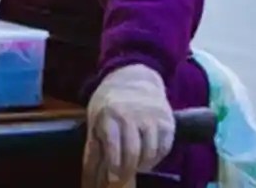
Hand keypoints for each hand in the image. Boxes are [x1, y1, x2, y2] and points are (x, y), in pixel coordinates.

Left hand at [82, 64, 175, 187]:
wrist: (134, 78)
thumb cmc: (110, 103)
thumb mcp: (95, 120)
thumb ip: (93, 148)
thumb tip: (88, 176)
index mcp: (109, 115)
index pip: (113, 147)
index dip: (113, 166)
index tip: (113, 179)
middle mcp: (132, 115)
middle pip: (133, 153)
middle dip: (128, 170)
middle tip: (123, 178)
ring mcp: (152, 118)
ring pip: (150, 153)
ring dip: (143, 165)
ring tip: (135, 166)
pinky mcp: (167, 121)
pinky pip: (165, 148)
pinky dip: (157, 158)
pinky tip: (148, 158)